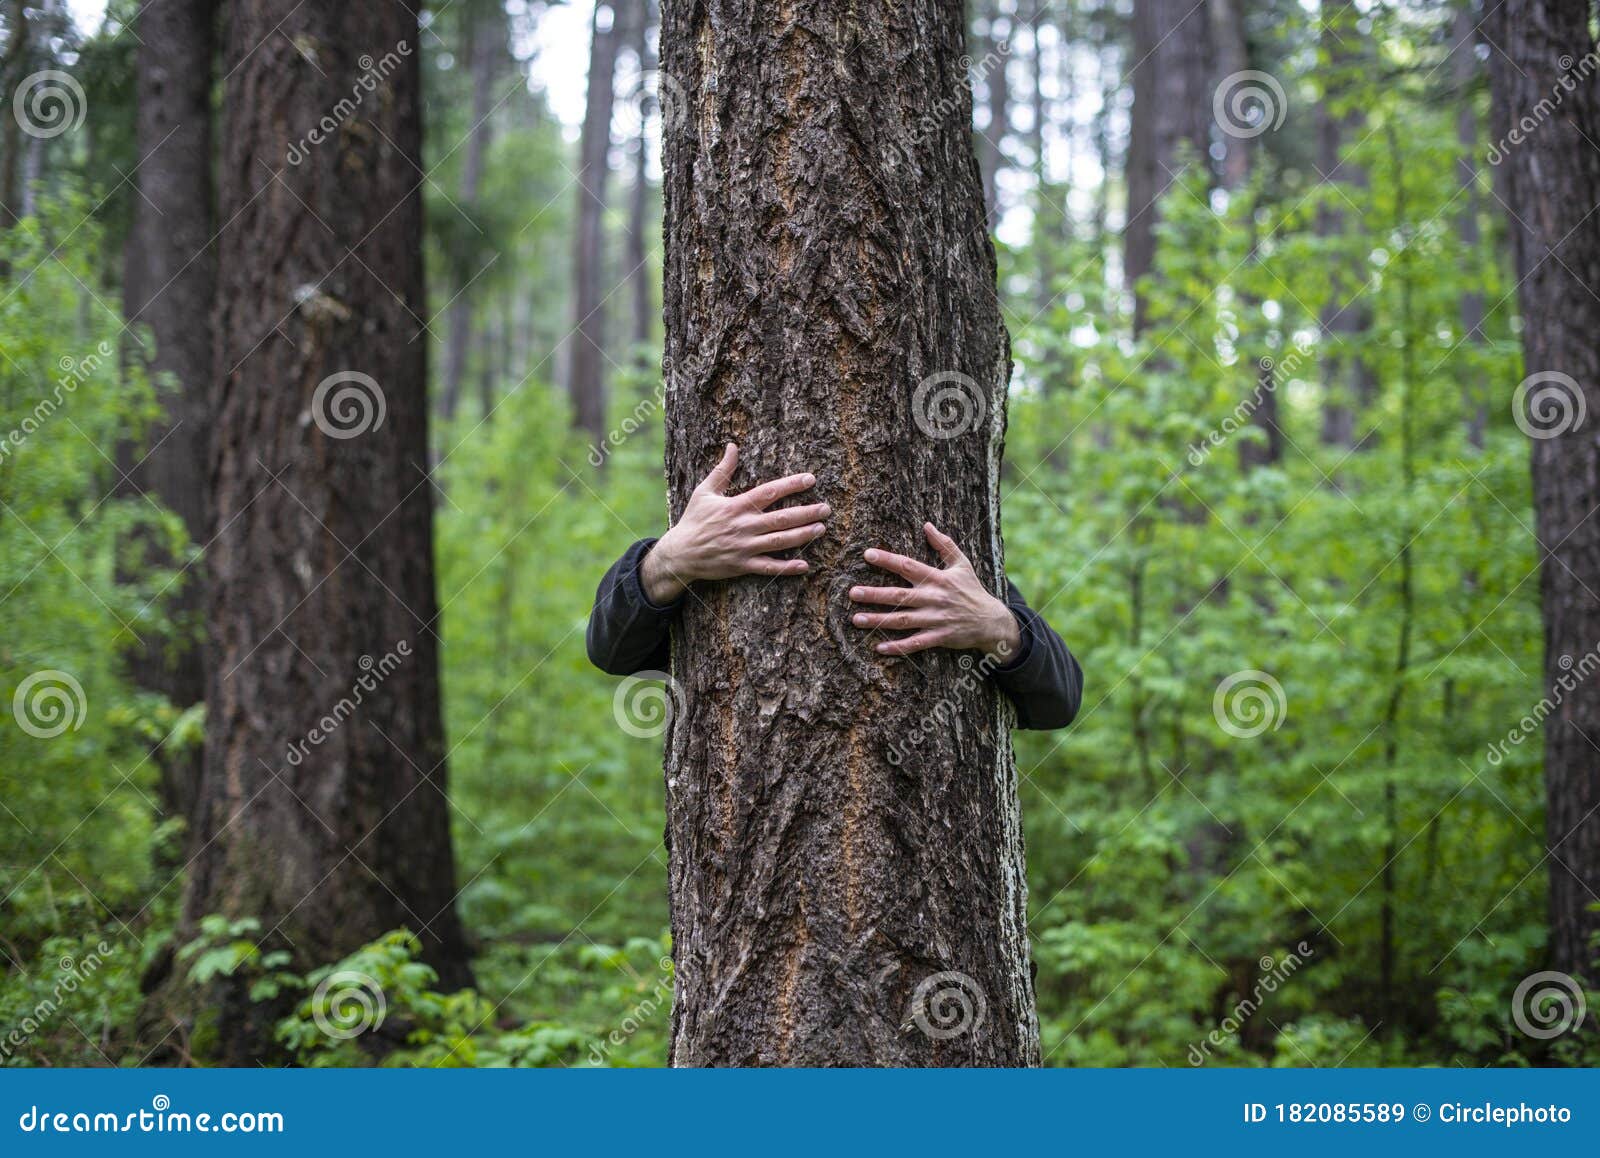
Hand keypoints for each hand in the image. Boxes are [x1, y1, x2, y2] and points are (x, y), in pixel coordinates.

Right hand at [641, 443, 829, 602]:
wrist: (680, 554)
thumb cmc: (693, 520)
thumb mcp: (704, 491)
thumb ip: (722, 470)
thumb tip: (732, 446)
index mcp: (736, 506)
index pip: (769, 492)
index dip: (791, 485)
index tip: (811, 479)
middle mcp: (743, 527)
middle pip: (781, 518)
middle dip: (806, 513)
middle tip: (826, 508)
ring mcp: (744, 548)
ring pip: (779, 542)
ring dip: (802, 536)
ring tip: (821, 529)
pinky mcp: (743, 566)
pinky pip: (768, 568)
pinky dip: (786, 568)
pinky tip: (805, 565)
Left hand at [849, 522, 1021, 658]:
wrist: (991, 621)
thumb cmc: (972, 590)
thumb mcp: (962, 564)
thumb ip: (944, 544)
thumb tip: (927, 525)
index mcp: (937, 578)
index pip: (908, 566)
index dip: (888, 560)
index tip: (867, 554)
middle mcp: (934, 598)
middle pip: (900, 596)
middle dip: (875, 594)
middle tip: (852, 592)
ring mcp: (936, 619)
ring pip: (903, 620)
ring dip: (879, 621)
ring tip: (856, 619)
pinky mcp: (939, 637)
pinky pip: (916, 643)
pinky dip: (898, 647)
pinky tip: (880, 647)